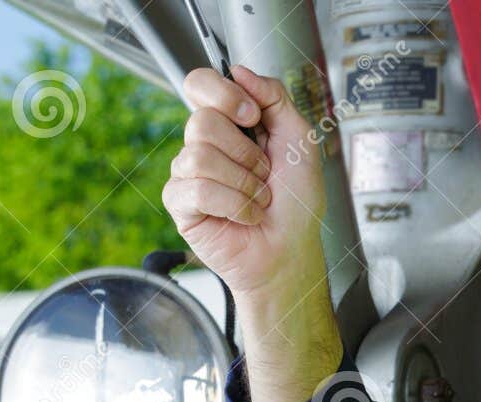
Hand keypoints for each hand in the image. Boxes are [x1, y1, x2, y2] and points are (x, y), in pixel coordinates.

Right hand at [163, 67, 341, 401]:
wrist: (291, 253)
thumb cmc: (296, 205)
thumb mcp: (300, 142)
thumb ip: (276, 99)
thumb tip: (239, 70)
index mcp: (230, 126)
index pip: (200, 84)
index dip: (221, 93)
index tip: (252, 116)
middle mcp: (205, 145)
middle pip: (202, 121)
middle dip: (247, 153)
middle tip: (264, 176)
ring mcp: (189, 174)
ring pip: (200, 155)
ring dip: (244, 182)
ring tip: (258, 200)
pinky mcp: (181, 204)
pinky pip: (196, 188)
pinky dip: (234, 205)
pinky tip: (245, 217)